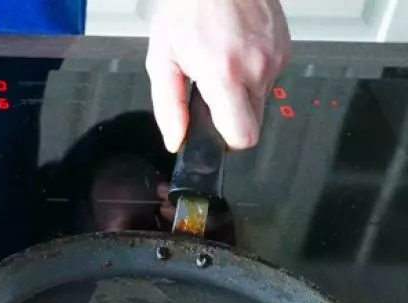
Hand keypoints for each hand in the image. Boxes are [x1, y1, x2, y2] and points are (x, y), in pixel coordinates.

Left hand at [146, 0, 289, 151]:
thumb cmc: (189, 7)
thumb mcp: (162, 58)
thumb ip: (168, 106)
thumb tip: (176, 139)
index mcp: (224, 74)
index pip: (243, 136)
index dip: (226, 142)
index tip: (213, 134)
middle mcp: (257, 68)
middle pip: (252, 122)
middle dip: (231, 117)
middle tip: (210, 93)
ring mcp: (276, 57)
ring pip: (261, 99)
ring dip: (241, 92)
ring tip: (220, 64)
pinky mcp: (286, 48)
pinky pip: (269, 77)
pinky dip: (252, 73)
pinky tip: (235, 52)